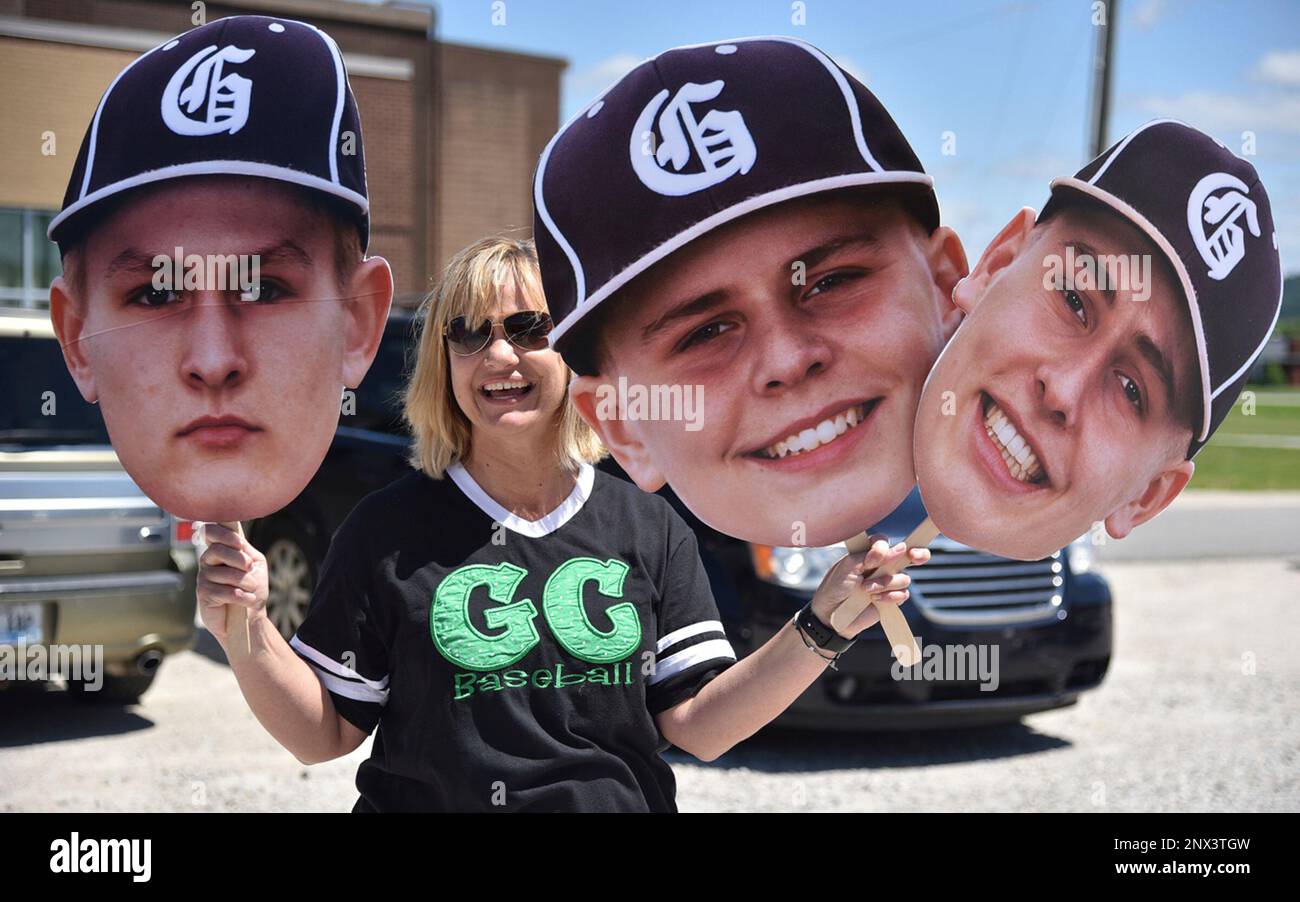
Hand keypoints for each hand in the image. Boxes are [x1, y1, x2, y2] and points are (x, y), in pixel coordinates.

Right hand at [196, 523, 268, 644]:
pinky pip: (224, 591)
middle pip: (217, 550)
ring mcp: (204, 577)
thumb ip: (246, 550)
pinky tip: (247, 600)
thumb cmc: (252, 589)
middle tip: (250, 568)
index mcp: (220, 551)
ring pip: (224, 573)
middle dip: (239, 559)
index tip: (240, 544)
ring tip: (251, 589)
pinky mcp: (203, 594)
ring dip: (245, 582)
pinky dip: (242, 596)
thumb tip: (237, 538)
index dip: (224, 534)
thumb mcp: (255, 565)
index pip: (210, 531)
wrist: (250, 617)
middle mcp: (208, 561)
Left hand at [810, 534, 929, 637]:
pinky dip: (889, 597)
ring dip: (884, 584)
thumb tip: (899, 548)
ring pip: (904, 578)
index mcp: (868, 553)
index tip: (871, 561)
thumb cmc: (835, 586)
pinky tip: (874, 600)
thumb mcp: (849, 565)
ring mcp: (887, 582)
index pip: (884, 542)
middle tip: (913, 555)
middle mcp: (881, 565)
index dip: (884, 549)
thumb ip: (871, 555)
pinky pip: (903, 594)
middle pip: (909, 554)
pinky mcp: (891, 599)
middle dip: (918, 554)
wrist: (831, 614)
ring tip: (866, 589)